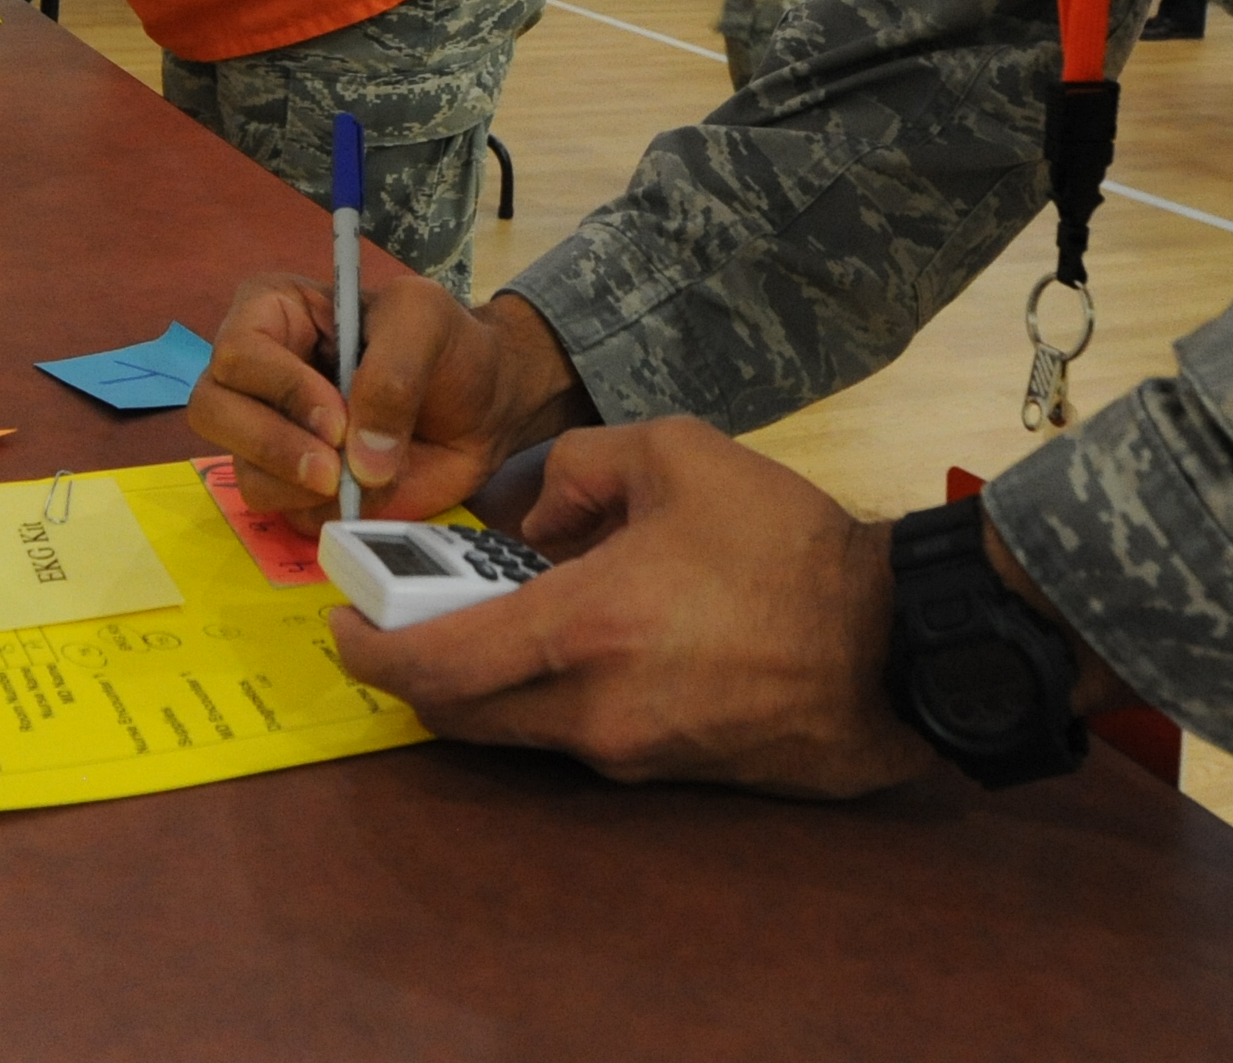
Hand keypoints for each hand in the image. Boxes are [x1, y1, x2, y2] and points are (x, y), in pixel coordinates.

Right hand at [190, 274, 592, 522]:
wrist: (485, 406)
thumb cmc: (447, 346)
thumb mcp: (425, 319)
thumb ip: (392, 371)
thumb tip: (360, 457)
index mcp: (274, 314)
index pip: (236, 352)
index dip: (281, 390)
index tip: (337, 418)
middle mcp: (259, 375)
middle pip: (213, 411)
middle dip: (272, 445)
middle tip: (334, 467)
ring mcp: (273, 436)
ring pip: (245, 472)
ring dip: (304, 485)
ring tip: (362, 477)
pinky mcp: (298, 488)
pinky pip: (286, 513)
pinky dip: (331, 512)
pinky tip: (370, 490)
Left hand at [331, 418, 939, 797]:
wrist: (893, 646)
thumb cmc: (789, 546)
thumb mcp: (678, 456)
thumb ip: (579, 466)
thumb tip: (529, 514)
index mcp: (582, 630)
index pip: (435, 666)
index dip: (369, 651)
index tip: (339, 626)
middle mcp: (590, 711)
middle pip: (457, 715)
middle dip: (410, 672)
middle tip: (394, 622)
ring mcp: (628, 756)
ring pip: (513, 731)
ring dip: (480, 683)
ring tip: (490, 616)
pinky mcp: (665, 776)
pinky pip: (574, 738)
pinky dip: (544, 697)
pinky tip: (575, 642)